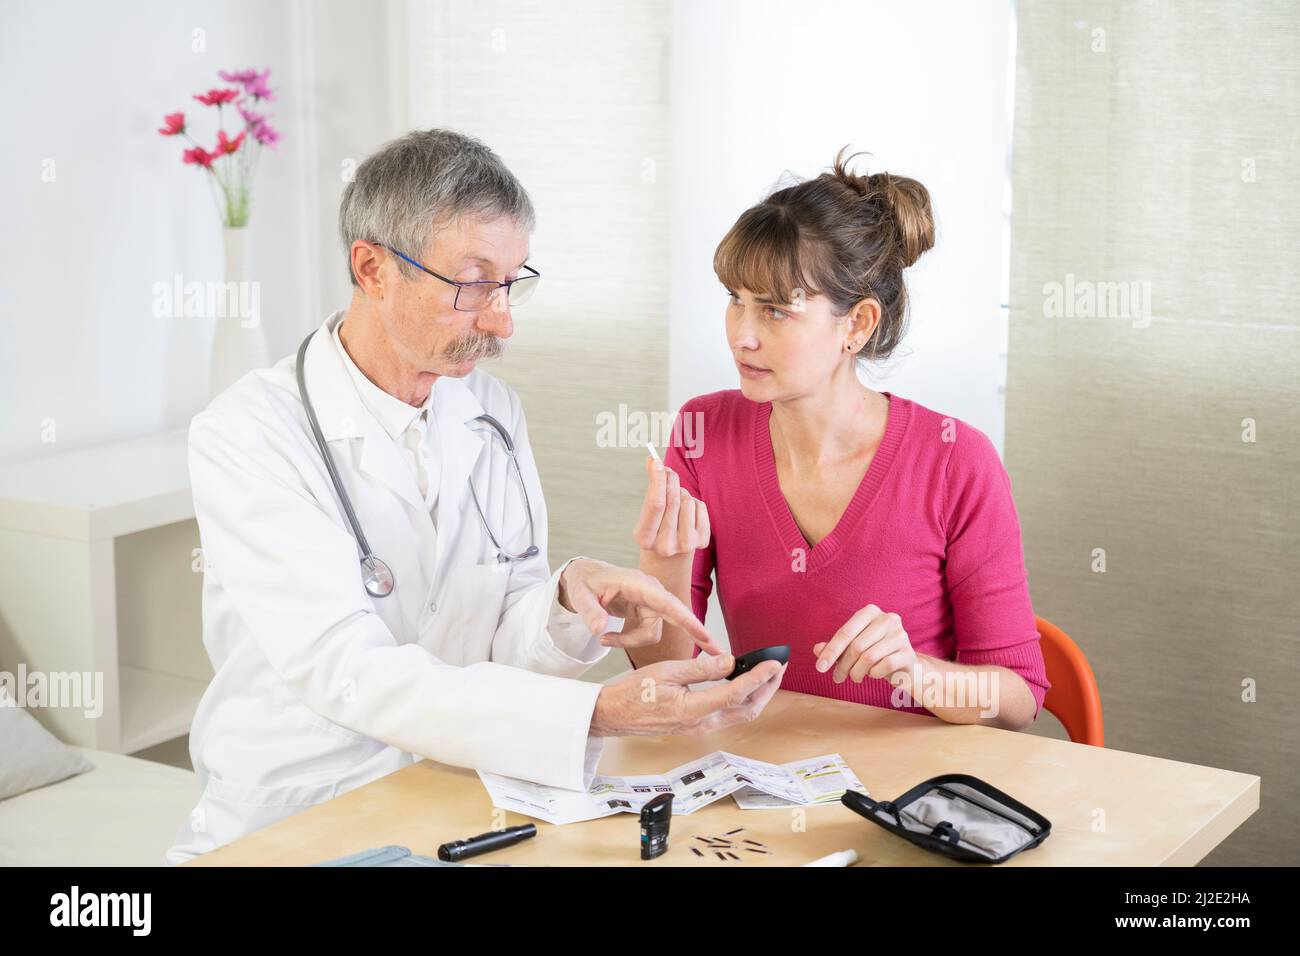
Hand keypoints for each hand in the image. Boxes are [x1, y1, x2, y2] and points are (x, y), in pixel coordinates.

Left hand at [558, 557, 723, 656]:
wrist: (586, 578)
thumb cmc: (585, 582)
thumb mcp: (580, 595)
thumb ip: (589, 611)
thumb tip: (599, 629)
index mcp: (638, 584)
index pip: (668, 603)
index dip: (688, 621)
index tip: (707, 636)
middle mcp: (650, 593)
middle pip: (670, 619)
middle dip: (694, 632)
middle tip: (718, 651)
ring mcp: (651, 604)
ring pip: (651, 634)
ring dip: (629, 641)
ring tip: (604, 637)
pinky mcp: (648, 613)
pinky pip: (644, 635)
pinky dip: (628, 640)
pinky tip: (610, 635)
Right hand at [589, 653, 786, 736]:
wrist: (613, 714)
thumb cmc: (633, 691)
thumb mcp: (667, 671)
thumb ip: (702, 668)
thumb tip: (731, 662)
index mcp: (692, 710)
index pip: (736, 694)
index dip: (759, 678)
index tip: (774, 663)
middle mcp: (700, 725)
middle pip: (746, 711)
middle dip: (767, 689)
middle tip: (779, 667)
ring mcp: (698, 729)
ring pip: (739, 715)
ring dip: (757, 695)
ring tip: (767, 674)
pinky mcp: (695, 727)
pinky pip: (726, 715)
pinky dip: (741, 699)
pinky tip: (742, 683)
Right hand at [632, 455, 709, 557]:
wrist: (670, 554)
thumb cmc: (656, 524)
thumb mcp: (647, 511)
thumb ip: (651, 488)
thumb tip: (653, 461)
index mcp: (644, 539)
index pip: (655, 504)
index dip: (657, 480)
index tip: (656, 461)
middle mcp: (665, 546)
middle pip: (672, 501)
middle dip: (670, 480)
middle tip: (668, 470)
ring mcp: (685, 546)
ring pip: (688, 502)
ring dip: (682, 493)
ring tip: (677, 500)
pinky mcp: (701, 542)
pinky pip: (700, 507)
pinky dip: (694, 502)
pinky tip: (687, 511)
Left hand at [813, 604, 917, 684]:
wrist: (905, 666)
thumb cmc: (874, 653)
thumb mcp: (852, 648)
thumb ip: (835, 648)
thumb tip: (817, 650)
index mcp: (870, 612)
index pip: (846, 632)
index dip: (831, 651)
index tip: (819, 668)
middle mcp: (887, 618)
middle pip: (856, 646)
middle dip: (843, 665)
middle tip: (837, 678)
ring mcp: (900, 634)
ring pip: (869, 657)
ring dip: (856, 672)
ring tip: (854, 677)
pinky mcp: (908, 653)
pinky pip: (884, 666)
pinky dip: (873, 674)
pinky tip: (873, 674)